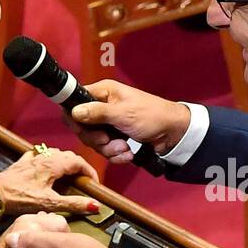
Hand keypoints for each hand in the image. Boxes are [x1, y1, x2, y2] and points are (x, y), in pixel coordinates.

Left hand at [0, 146, 98, 215]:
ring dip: (64, 161)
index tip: (94, 183)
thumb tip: (94, 205)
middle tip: (84, 180)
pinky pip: (38, 155)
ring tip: (68, 174)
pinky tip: (45, 166)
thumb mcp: (50, 203)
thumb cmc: (20, 198)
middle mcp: (44, 157)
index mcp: (53, 164)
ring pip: (54, 153)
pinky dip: (46, 159)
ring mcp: (32, 158)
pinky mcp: (21, 163)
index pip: (79, 162)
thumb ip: (73, 203)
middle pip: (68, 156)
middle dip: (79, 166)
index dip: (90, 171)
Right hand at [62, 80, 190, 165]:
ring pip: (94, 142)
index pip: (74, 103)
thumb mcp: (123, 113)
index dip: (75, 119)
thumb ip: (97, 113)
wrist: (173, 133)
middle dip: (96, 139)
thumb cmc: (152, 115)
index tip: (84, 130)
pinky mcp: (115, 138)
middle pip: (82, 127)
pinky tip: (128, 154)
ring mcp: (109, 123)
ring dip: (109, 150)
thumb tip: (74, 112)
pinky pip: (106, 150)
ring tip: (125, 148)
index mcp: (103, 93)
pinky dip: (116, 155)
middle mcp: (102, 106)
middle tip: (109, 140)